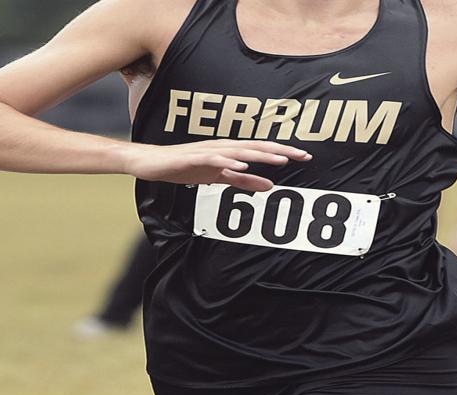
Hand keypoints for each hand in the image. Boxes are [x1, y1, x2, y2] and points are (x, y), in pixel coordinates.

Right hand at [120, 139, 311, 191]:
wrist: (151, 163)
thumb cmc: (186, 167)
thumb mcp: (220, 177)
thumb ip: (244, 182)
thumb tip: (271, 186)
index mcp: (230, 151)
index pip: (261, 150)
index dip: (283, 152)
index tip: (305, 156)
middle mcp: (222, 147)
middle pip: (256, 147)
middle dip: (280, 150)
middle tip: (303, 154)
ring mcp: (207, 151)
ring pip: (238, 151)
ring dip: (259, 155)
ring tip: (279, 159)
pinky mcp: (191, 157)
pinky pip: (212, 159)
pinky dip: (226, 162)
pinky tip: (239, 165)